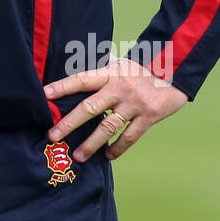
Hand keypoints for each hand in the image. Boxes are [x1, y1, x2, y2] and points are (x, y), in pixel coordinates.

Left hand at [43, 57, 187, 161]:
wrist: (175, 69)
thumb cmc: (142, 68)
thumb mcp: (119, 64)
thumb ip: (101, 73)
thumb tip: (78, 80)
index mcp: (109, 74)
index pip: (80, 80)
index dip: (61, 87)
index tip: (44, 96)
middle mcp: (119, 88)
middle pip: (90, 107)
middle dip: (69, 123)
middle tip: (53, 135)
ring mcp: (134, 104)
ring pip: (108, 127)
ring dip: (91, 143)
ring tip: (78, 156)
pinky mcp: (149, 116)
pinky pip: (130, 136)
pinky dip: (118, 148)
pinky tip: (108, 156)